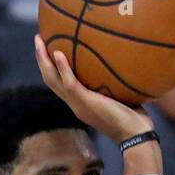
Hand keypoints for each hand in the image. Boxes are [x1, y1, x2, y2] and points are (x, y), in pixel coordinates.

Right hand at [34, 34, 152, 142]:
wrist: (136, 135)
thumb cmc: (134, 118)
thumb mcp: (120, 96)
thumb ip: (114, 81)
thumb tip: (122, 61)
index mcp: (80, 103)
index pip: (60, 84)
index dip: (52, 66)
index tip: (49, 47)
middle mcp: (75, 104)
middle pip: (50, 80)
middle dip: (41, 59)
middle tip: (38, 38)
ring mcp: (78, 105)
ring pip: (53, 81)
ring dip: (44, 60)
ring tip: (39, 40)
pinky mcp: (85, 103)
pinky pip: (69, 83)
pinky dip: (63, 68)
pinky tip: (57, 52)